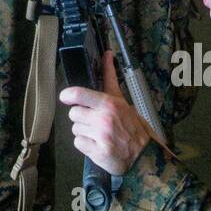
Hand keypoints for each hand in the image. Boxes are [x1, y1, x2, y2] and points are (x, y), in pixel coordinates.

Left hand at [59, 50, 150, 175]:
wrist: (144, 156)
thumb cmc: (135, 128)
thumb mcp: (124, 102)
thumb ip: (110, 81)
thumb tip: (107, 54)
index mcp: (110, 104)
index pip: (80, 94)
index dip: (68, 95)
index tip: (65, 96)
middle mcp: (103, 118)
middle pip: (74, 113)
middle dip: (81, 117)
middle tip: (95, 122)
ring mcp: (100, 136)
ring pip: (75, 128)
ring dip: (84, 132)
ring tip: (99, 135)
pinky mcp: (96, 152)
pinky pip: (78, 143)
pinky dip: (85, 145)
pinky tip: (97, 145)